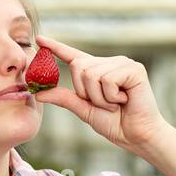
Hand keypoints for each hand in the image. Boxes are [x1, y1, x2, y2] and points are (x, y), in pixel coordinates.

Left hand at [31, 34, 168, 156]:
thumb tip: (38, 94)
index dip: (56, 47)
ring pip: (92, 74)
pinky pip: (107, 79)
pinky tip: (124, 100)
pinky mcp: (134, 69)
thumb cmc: (114, 123)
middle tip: (104, 103)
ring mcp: (122, 63)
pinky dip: (111, 96)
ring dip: (99, 98)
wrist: (136, 135)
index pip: (73, 56)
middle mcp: (109, 62)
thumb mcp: (84, 110)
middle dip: (85, 91)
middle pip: (78, 66)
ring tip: (116, 103)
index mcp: (97, 71)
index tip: (39, 39)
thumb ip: (64, 99)